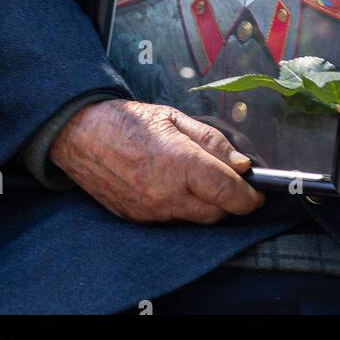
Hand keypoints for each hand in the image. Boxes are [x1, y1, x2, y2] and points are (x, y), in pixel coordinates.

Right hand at [50, 99, 264, 224]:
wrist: (82, 134)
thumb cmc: (128, 121)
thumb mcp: (175, 118)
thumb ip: (212, 142)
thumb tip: (241, 165)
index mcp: (181, 163)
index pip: (228, 193)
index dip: (249, 197)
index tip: (257, 193)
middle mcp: (166, 194)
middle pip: (216, 214)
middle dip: (230, 202)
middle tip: (231, 183)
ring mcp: (150, 211)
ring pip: (194, 221)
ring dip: (206, 206)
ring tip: (199, 181)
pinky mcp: (137, 219)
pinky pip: (171, 221)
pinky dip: (182, 209)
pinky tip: (176, 188)